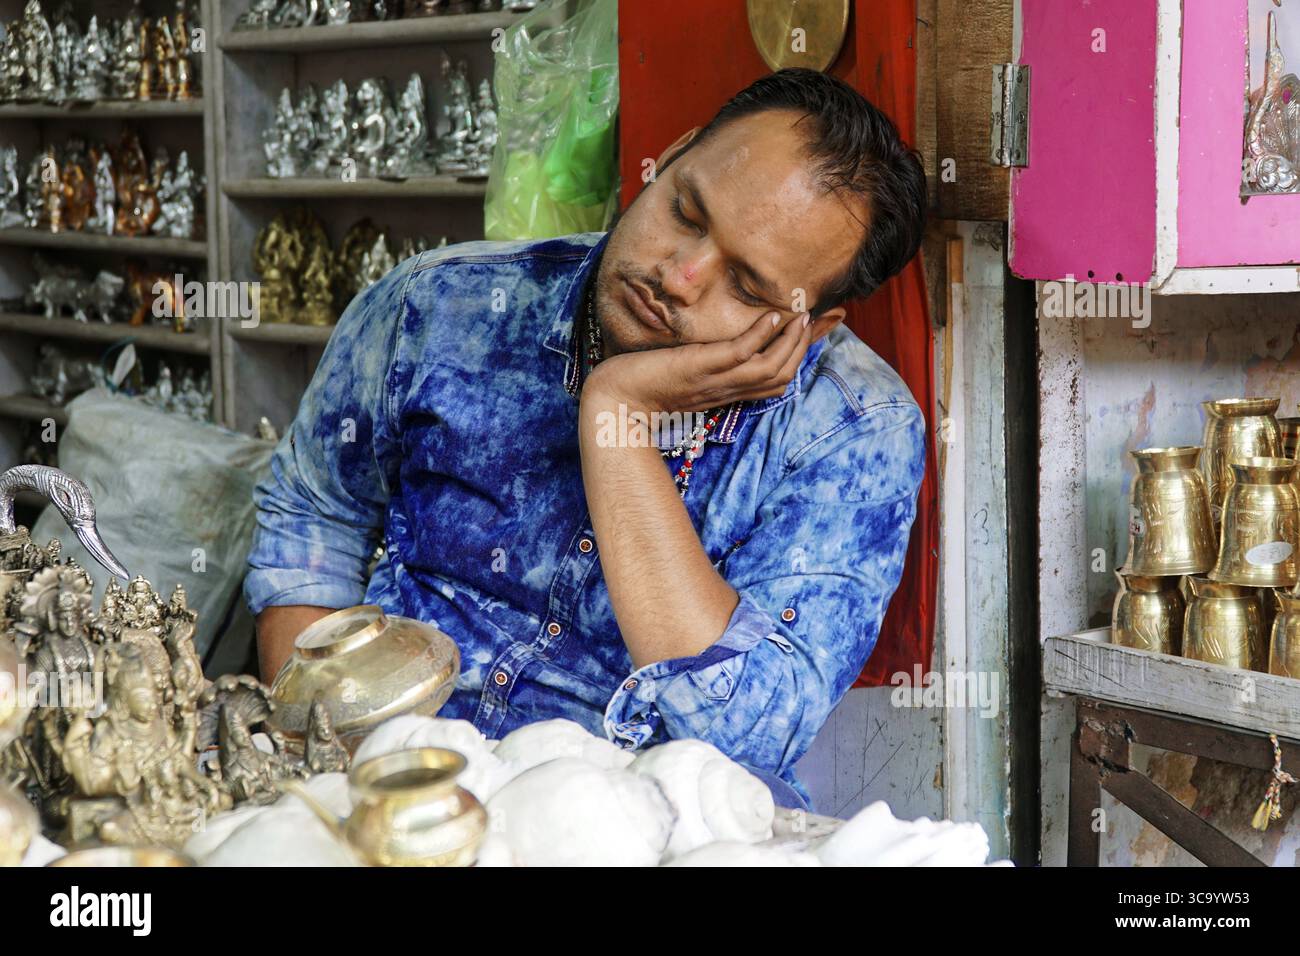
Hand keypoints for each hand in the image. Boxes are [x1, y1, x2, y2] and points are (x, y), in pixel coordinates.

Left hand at [583, 309, 812, 413]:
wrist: (614, 401)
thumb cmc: (644, 385)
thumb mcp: (685, 373)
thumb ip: (707, 363)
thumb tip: (720, 344)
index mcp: (726, 393)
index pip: (774, 381)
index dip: (797, 357)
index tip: (810, 331)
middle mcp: (726, 390)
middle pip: (781, 377)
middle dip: (802, 348)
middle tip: (812, 320)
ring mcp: (715, 380)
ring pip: (770, 369)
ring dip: (791, 342)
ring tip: (801, 317)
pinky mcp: (699, 368)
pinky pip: (740, 354)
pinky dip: (761, 335)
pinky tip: (772, 316)